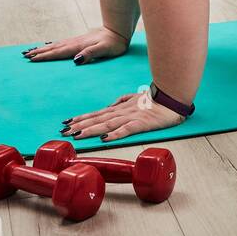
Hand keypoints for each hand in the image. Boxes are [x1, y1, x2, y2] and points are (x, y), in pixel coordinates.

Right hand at [23, 26, 129, 64]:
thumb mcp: (104, 50)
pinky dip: (52, 46)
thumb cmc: (114, 43)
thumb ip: (90, 54)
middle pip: (53, 48)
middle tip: (24, 55)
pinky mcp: (79, 40)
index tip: (31, 59)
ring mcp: (76, 40)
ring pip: (56, 45)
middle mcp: (75, 43)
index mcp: (78, 47)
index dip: (45, 57)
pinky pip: (62, 44)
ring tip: (31, 51)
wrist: (118, 30)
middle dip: (39, 52)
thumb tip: (76, 60)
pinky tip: (49, 46)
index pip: (58, 53)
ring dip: (43, 49)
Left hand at [61, 90, 186, 142]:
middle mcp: (121, 112)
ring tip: (77, 135)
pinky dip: (115, 134)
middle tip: (63, 132)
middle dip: (79, 126)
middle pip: (97, 119)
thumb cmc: (155, 98)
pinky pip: (126, 129)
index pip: (96, 114)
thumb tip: (109, 106)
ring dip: (91, 130)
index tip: (67, 123)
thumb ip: (122, 100)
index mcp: (119, 108)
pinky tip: (105, 138)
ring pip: (107, 124)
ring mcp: (130, 117)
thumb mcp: (135, 97)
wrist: (172, 97)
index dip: (81, 118)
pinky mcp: (141, 123)